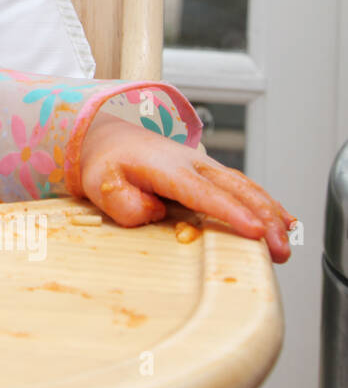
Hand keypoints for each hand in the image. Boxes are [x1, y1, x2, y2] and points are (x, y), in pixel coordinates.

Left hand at [76, 112, 295, 263]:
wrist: (109, 138)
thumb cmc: (107, 163)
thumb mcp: (101, 183)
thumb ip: (123, 202)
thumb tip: (153, 213)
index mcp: (167, 168)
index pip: (204, 192)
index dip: (231, 212)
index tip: (254, 231)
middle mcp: (193, 164)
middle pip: (235, 190)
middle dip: (263, 218)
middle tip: (279, 248)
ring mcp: (205, 167)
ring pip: (245, 187)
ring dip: (270, 213)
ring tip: (286, 243)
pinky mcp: (210, 174)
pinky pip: (243, 187)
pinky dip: (266, 203)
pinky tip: (283, 222)